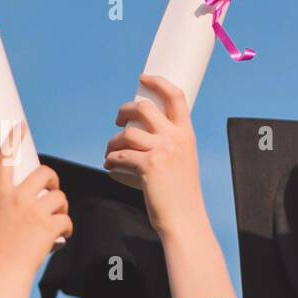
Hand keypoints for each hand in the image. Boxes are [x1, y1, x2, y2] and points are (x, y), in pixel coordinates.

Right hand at [0, 123, 71, 277]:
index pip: (5, 160)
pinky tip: (61, 237)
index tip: (22, 129)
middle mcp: (17, 199)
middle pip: (44, 173)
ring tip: (55, 220)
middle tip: (52, 190)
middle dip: (52, 179)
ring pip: (59, 197)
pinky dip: (66, 228)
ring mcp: (35, 213)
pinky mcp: (49, 228)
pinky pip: (66, 220)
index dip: (13, 140)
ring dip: (60, 208)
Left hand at [104, 75, 203, 234]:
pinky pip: (119, 156)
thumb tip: (138, 132)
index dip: (158, 83)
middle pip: (143, 108)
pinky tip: (110, 166)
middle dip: (124, 110)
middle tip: (118, 120)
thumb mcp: (182, 160)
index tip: (143, 78)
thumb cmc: (180, 193)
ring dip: (113, 143)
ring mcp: (163, 150)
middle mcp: (176, 138)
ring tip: (110, 153)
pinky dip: (111, 161)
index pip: (175, 97)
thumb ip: (168, 144)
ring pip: (126, 133)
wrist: (184, 218)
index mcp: (187, 134)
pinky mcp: (148, 166)